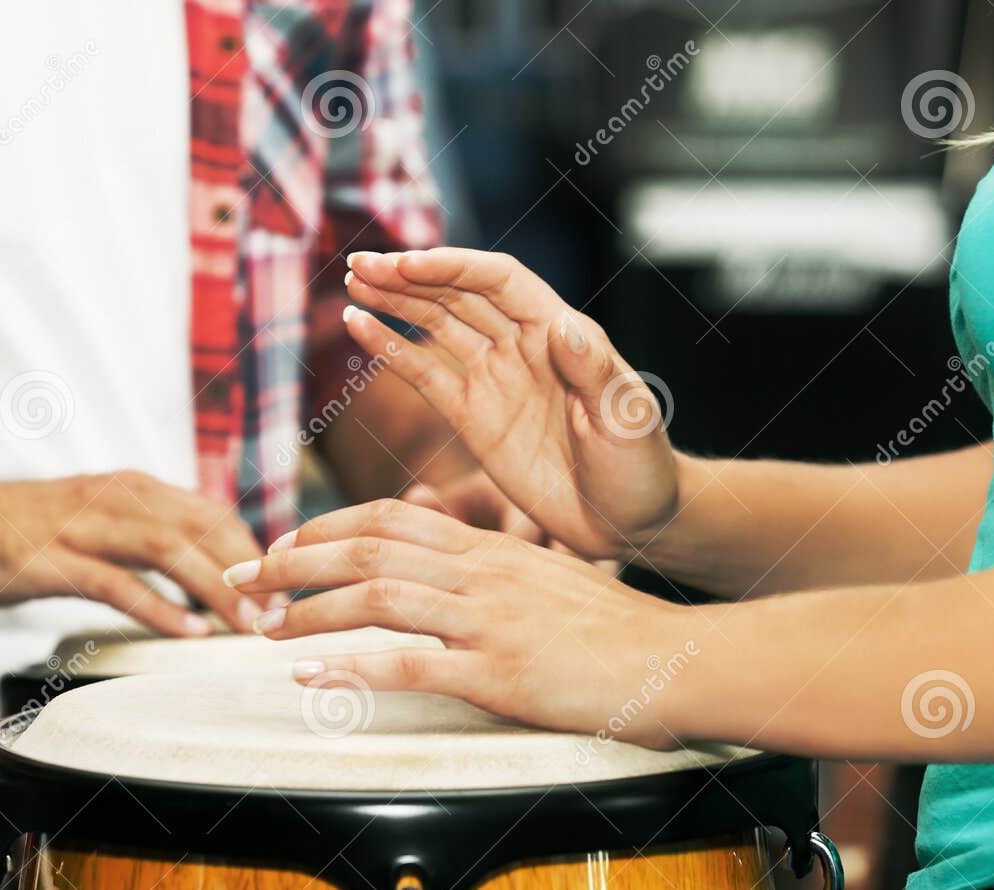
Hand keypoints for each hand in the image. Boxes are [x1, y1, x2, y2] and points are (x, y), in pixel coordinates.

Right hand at [0, 471, 285, 635]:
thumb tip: (203, 563)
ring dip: (217, 590)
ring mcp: (83, 527)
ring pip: (169, 551)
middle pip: (203, 527)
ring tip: (248, 625)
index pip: (212, 513)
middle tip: (281, 614)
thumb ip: (146, 532)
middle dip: (249, 572)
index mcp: (132, 488)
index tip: (282, 588)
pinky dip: (159, 608)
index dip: (253, 550)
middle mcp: (115, 498)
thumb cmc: (20, 528)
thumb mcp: (95, 518)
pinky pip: (116, 584)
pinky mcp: (51, 560)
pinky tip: (188, 633)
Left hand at [229, 499, 698, 746]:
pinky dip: (350, 667)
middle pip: (367, 546)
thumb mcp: (547, 580)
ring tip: (263, 627)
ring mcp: (488, 620)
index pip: (389, 519)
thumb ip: (492, 572)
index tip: (282, 545)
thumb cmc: (614, 629)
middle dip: (292, 560)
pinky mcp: (498, 671)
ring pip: (377, 596)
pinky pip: (409, 664)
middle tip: (243, 579)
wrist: (676, 660)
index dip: (324, 527)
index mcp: (490, 548)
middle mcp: (480, 573)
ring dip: (309, 611)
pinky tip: (311, 675)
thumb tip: (442, 574)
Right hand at [342, 247, 679, 559]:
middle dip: (409, 276)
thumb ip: (595, 373)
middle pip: (458, 294)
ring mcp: (494, 379)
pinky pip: (426, 374)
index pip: (498, 281)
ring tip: (353, 282)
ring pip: (436, 325)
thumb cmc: (641, 466)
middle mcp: (522, 345)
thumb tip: (563, 326)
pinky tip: (360, 328)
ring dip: (394, 301)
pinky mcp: (473, 417)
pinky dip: (392, 350)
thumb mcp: (628, 418)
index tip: (409, 264)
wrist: (629, 521)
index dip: (453, 267)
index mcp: (560, 332)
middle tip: (360, 263)